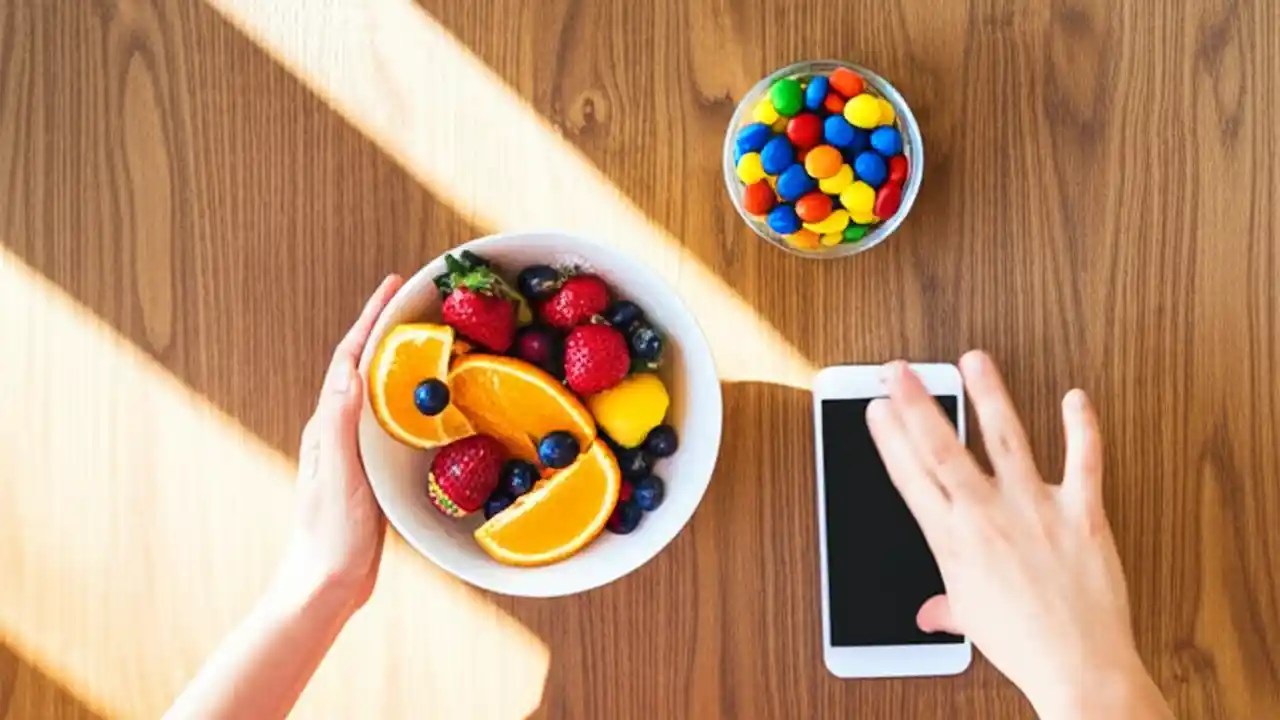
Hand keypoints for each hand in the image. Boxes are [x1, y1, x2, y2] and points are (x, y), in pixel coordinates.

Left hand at [274, 275, 403, 610]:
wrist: (326, 583)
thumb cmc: (331, 535)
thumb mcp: (340, 477)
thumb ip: (340, 424)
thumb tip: (349, 368)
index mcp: (327, 425)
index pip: (349, 358)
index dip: (370, 318)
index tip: (392, 285)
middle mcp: (337, 430)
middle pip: (362, 364)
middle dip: (384, 327)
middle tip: (415, 298)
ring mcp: (352, 450)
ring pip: (377, 389)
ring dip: (396, 358)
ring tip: (425, 335)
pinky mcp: (368, 469)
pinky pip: (389, 418)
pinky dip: (406, 396)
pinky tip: (426, 401)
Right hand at [866, 351, 1170, 719]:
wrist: (1079, 668)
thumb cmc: (1024, 646)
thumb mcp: (972, 620)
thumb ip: (947, 605)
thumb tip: (930, 615)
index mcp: (954, 542)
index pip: (911, 478)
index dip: (890, 439)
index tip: (877, 409)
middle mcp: (989, 517)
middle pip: (943, 449)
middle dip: (917, 404)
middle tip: (900, 370)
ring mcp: (1036, 510)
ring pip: (1006, 440)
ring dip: (989, 396)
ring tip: (974, 360)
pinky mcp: (1081, 513)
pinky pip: (1085, 460)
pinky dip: (1083, 427)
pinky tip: (1076, 398)